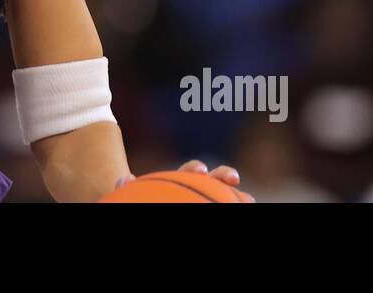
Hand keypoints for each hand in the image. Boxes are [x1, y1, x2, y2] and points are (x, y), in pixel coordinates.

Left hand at [113, 159, 255, 201]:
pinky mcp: (211, 198)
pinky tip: (247, 203)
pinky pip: (225, 200)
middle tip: (233, 178)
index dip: (196, 169)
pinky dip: (237, 200)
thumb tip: (123, 180)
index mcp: (178, 180)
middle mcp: (197, 186)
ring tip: (249, 200)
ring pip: (223, 191)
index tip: (202, 170)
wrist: (147, 199)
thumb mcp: (132, 192)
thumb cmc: (143, 196)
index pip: (191, 171)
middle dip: (224, 174)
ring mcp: (204, 193)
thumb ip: (127, 187)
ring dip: (237, 194)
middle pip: (214, 177)